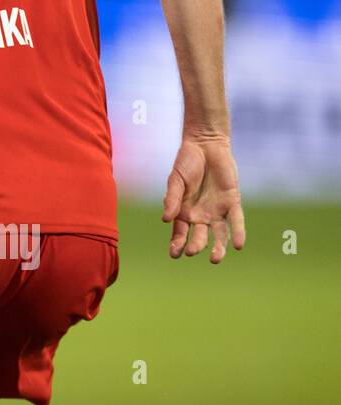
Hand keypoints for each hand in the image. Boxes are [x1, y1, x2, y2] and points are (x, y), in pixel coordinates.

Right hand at [162, 135, 245, 263]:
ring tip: (215, 258)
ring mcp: (217, 210)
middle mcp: (201, 216)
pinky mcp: (232, 202)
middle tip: (192, 251)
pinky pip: (236, 220)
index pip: (180, 234)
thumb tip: (165, 219)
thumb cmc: (186, 162)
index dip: (177, 244)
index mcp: (183, 213)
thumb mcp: (175, 180)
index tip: (175, 254)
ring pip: (219, 234)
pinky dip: (238, 233)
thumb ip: (172, 198)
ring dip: (218, 247)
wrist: (205, 145)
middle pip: (199, 236)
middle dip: (195, 245)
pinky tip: (238, 245)